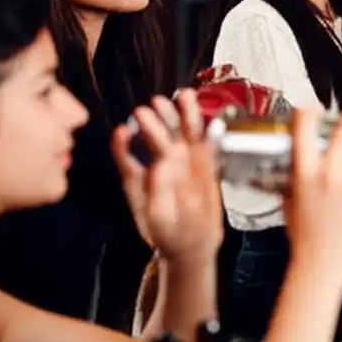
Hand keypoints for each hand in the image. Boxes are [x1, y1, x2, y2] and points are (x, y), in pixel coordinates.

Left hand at [112, 90, 222, 265]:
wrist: (192, 245)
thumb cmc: (168, 233)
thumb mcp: (158, 216)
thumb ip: (158, 190)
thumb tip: (161, 163)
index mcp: (142, 176)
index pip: (130, 152)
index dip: (125, 141)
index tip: (125, 129)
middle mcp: (163, 163)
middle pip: (160, 134)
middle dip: (158, 118)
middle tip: (156, 104)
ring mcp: (186, 162)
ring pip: (185, 132)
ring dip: (185, 114)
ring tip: (186, 96)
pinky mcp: (206, 165)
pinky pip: (209, 144)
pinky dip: (213, 132)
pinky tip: (216, 121)